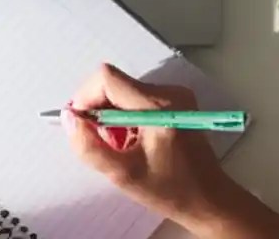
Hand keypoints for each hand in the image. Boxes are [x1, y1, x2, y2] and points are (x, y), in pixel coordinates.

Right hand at [64, 64, 234, 229]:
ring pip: (124, 89)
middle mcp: (169, 92)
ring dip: (112, 114)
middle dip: (98, 109)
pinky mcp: (177, 99)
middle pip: (115, 83)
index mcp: (158, 107)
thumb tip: (69, 118)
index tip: (81, 122)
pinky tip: (132, 139)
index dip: (85, 97)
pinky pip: (137, 96)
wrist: (209, 198)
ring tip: (119, 144)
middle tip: (100, 140)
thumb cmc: (170, 190)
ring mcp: (176, 93)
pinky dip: (125, 114)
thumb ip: (90, 147)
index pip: (108, 79)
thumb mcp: (123, 175)